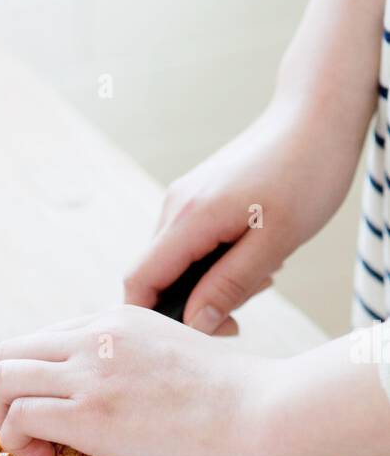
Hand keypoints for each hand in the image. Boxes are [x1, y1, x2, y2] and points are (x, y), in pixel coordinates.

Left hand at [0, 306, 271, 455]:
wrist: (259, 412)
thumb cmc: (230, 397)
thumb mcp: (173, 352)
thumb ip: (132, 360)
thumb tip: (111, 394)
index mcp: (115, 319)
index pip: (43, 339)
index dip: (36, 380)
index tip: (54, 412)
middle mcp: (93, 336)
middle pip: (8, 351)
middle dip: (8, 395)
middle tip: (33, 430)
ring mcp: (88, 372)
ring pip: (1, 379)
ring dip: (7, 419)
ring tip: (39, 447)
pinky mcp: (88, 413)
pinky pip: (17, 418)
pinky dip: (17, 442)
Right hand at [124, 94, 361, 334]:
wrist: (317, 115)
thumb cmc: (306, 174)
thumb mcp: (275, 242)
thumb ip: (229, 286)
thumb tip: (193, 325)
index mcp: (188, 218)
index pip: (139, 282)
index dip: (151, 320)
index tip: (193, 340)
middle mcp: (174, 207)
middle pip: (155, 278)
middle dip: (192, 304)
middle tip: (247, 302)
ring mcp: (183, 200)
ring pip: (177, 264)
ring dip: (211, 283)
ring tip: (261, 271)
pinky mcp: (196, 198)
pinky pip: (191, 246)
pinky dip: (216, 262)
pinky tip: (255, 253)